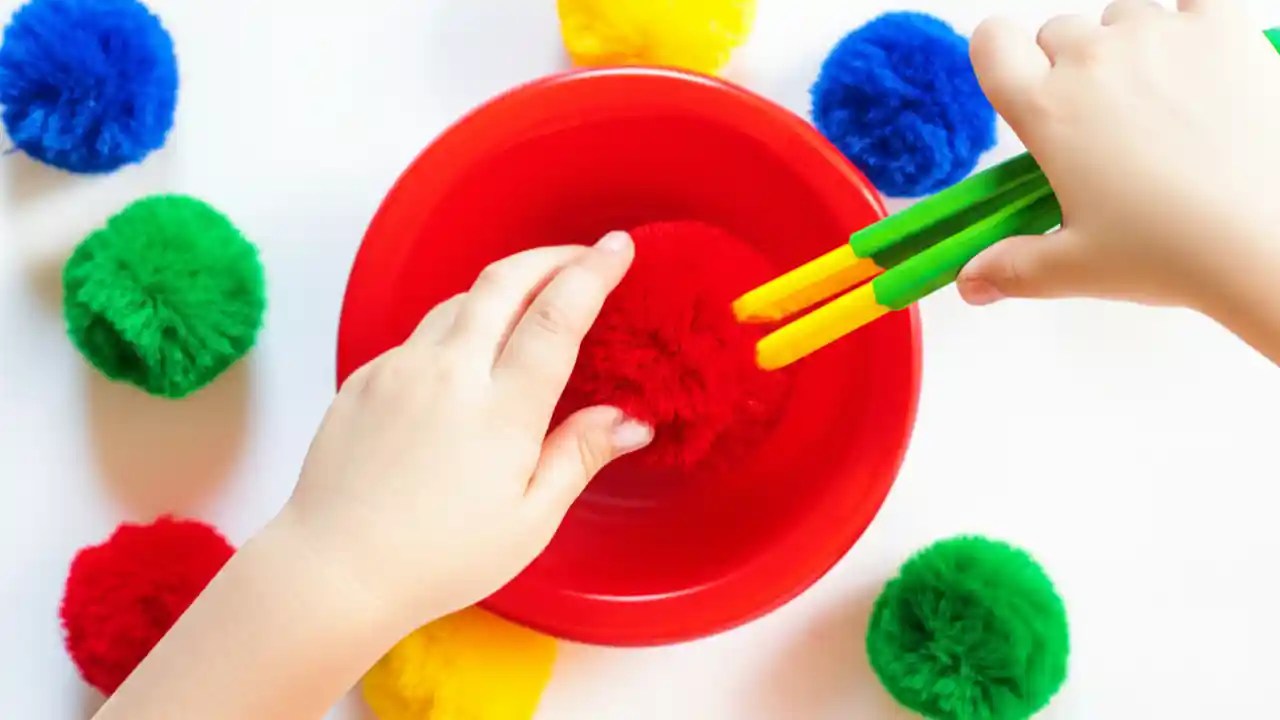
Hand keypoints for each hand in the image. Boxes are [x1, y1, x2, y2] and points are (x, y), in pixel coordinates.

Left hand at [282, 232, 651, 633]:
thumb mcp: (529, 521)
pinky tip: (465, 366)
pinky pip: (421, 336)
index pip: (556, 317)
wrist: (332, 569)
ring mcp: (399, 369)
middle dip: (549, 257)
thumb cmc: (439, 559)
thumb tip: (631, 419)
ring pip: (458, 302)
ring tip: (528, 308)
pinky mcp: (365, 378)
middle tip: (581, 257)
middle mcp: (448, 373)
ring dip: (501, 290)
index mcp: (501, 411)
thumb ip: (578, 457)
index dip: (592, 272)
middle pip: (503, 281)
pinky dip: (456, 330)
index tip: (619, 246)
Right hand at [959, 0, 1279, 313]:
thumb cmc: (1173, 251)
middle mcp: (1093, 60)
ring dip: (1132, 46)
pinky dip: (1192, 22)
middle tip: (1104, 125)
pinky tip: (1200, 62)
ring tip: (1161, 102)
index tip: (1021, 81)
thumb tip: (970, 282)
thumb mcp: (1077, 269)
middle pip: (1060, 32)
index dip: (1001, 58)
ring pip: (1124, 16)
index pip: (991, 44)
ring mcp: (1159, 35)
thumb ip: (1011, 268)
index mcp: (1046, 111)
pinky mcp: (1222, 27)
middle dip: (1072, 68)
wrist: (1271, 238)